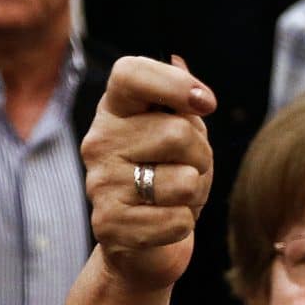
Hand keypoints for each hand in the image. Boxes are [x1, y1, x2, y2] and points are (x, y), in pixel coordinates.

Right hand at [81, 56, 217, 293]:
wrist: (144, 242)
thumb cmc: (167, 175)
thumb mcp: (181, 131)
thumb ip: (181, 100)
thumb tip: (179, 62)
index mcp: (114, 109)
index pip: (130, 74)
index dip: (173, 83)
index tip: (205, 103)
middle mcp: (98, 141)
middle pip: (178, 133)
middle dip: (201, 156)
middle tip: (186, 169)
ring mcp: (99, 184)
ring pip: (184, 181)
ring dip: (195, 194)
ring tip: (174, 197)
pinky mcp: (108, 224)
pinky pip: (177, 220)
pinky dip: (183, 226)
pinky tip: (162, 223)